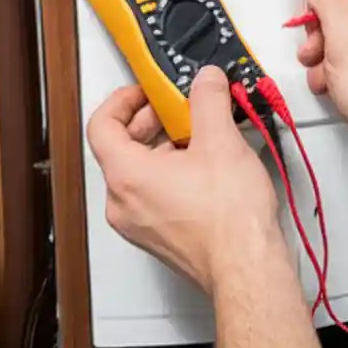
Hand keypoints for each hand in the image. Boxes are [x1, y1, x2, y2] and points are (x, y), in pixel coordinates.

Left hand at [86, 66, 280, 293]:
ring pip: (139, 175)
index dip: (122, 101)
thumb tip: (206, 81)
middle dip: (151, 123)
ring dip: (165, 150)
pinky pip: (153, 197)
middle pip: (120, 149)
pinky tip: (208, 172)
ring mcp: (139, 225)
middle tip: (182, 111)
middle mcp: (123, 203)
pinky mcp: (159, 238)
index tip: (146, 93)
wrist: (246, 266)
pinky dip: (172, 176)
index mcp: (127, 175)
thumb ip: (209, 101)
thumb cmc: (230, 219)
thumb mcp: (222, 141)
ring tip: (203, 141)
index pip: (101, 126)